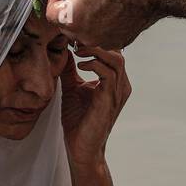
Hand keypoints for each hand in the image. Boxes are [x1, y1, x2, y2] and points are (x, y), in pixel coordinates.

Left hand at [46, 0, 156, 48]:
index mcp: (72, 19)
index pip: (50, 13)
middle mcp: (85, 35)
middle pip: (66, 25)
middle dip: (68, 10)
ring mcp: (102, 41)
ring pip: (84, 31)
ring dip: (84, 18)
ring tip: (96, 0)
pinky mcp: (117, 41)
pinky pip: (100, 34)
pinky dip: (100, 24)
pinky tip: (110, 9)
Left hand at [59, 43, 130, 168]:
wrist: (81, 148)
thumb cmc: (78, 121)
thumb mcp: (72, 89)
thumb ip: (71, 71)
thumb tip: (64, 51)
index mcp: (115, 81)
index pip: (111, 52)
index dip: (95, 42)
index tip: (75, 37)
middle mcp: (121, 84)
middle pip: (117, 51)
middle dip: (96, 42)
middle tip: (76, 39)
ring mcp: (118, 92)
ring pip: (115, 59)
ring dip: (95, 50)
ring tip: (78, 49)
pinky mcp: (110, 99)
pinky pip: (109, 73)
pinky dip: (94, 64)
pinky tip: (81, 64)